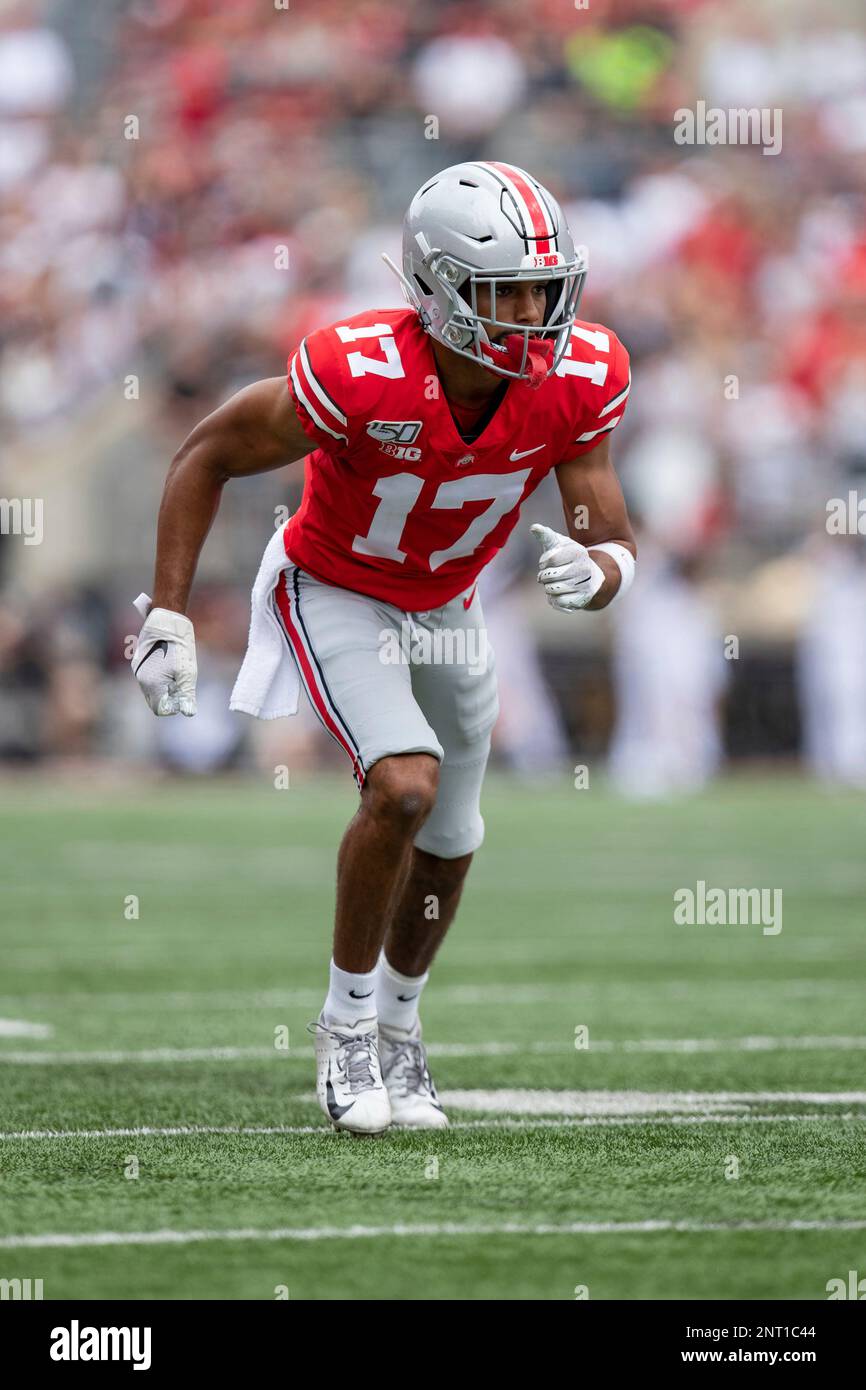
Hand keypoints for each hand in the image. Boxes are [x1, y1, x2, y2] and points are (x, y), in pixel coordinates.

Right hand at [131, 597, 196, 715]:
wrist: (166, 620)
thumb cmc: (178, 646)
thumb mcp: (187, 672)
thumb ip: (186, 694)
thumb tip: (188, 713)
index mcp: (151, 684)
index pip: (160, 709)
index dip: (174, 706)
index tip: (184, 694)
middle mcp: (140, 679)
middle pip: (154, 701)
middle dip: (169, 698)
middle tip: (181, 683)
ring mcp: (137, 670)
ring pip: (151, 690)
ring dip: (164, 688)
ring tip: (176, 672)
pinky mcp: (138, 662)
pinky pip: (148, 678)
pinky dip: (158, 678)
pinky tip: (169, 665)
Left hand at [530, 523, 605, 611]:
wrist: (589, 577)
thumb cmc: (567, 558)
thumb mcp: (558, 544)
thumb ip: (546, 535)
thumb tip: (534, 527)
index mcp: (577, 551)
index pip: (550, 559)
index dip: (544, 562)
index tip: (546, 562)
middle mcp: (583, 567)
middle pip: (549, 576)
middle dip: (544, 576)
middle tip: (549, 574)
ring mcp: (584, 584)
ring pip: (552, 589)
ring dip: (548, 588)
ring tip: (554, 583)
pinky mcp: (582, 599)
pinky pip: (558, 602)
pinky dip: (554, 599)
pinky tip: (559, 593)